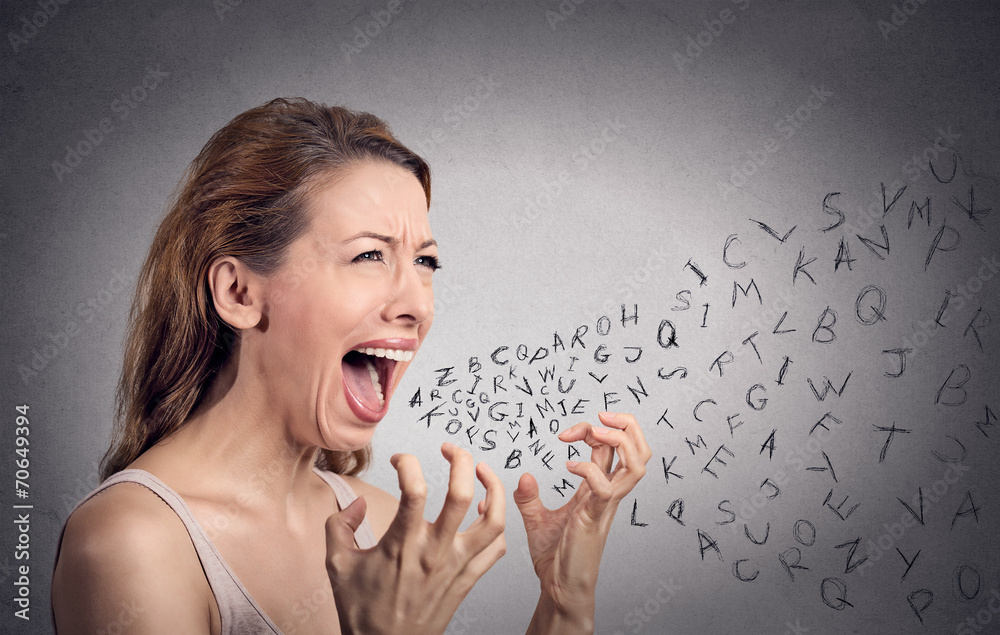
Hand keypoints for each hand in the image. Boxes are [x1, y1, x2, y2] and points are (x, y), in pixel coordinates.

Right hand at [325, 443, 505, 634]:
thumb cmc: (363, 611)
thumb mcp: (337, 565)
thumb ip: (339, 526)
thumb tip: (355, 504)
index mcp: (402, 545)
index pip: (415, 490)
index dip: (408, 464)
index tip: (400, 460)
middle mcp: (435, 552)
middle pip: (461, 495)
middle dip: (461, 460)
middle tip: (451, 449)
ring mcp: (456, 566)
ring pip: (493, 520)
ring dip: (493, 488)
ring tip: (481, 470)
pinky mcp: (468, 579)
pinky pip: (496, 548)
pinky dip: (497, 523)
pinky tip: (485, 510)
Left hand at [514, 412, 650, 633]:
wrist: (557, 587)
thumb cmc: (555, 557)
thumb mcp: (537, 520)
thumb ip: (530, 497)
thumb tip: (524, 476)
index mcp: (600, 489)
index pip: (615, 448)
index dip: (596, 429)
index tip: (565, 433)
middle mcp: (609, 494)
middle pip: (639, 450)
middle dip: (625, 424)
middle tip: (599, 416)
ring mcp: (606, 505)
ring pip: (637, 465)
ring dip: (618, 440)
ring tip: (593, 432)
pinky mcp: (595, 518)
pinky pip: (605, 487)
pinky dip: (589, 469)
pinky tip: (568, 467)